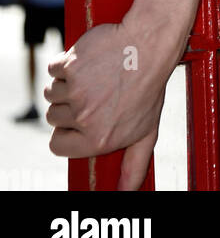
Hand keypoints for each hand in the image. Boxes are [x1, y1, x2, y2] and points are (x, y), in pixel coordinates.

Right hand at [45, 17, 175, 190]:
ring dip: (67, 82)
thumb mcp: (146, 130)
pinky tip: (88, 60)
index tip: (80, 118)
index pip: (58, 145)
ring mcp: (76, 90)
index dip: (67, 130)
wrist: (150, 45)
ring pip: (52, 92)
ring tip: (94, 76)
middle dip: (70, 104)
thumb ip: (134, 164)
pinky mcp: (71, 65)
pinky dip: (66, 61)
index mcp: (98, 138)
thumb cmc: (148, 87)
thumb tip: (126, 191)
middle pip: (53, 116)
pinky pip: (54, 68)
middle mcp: (84, 118)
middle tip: (95, 91)